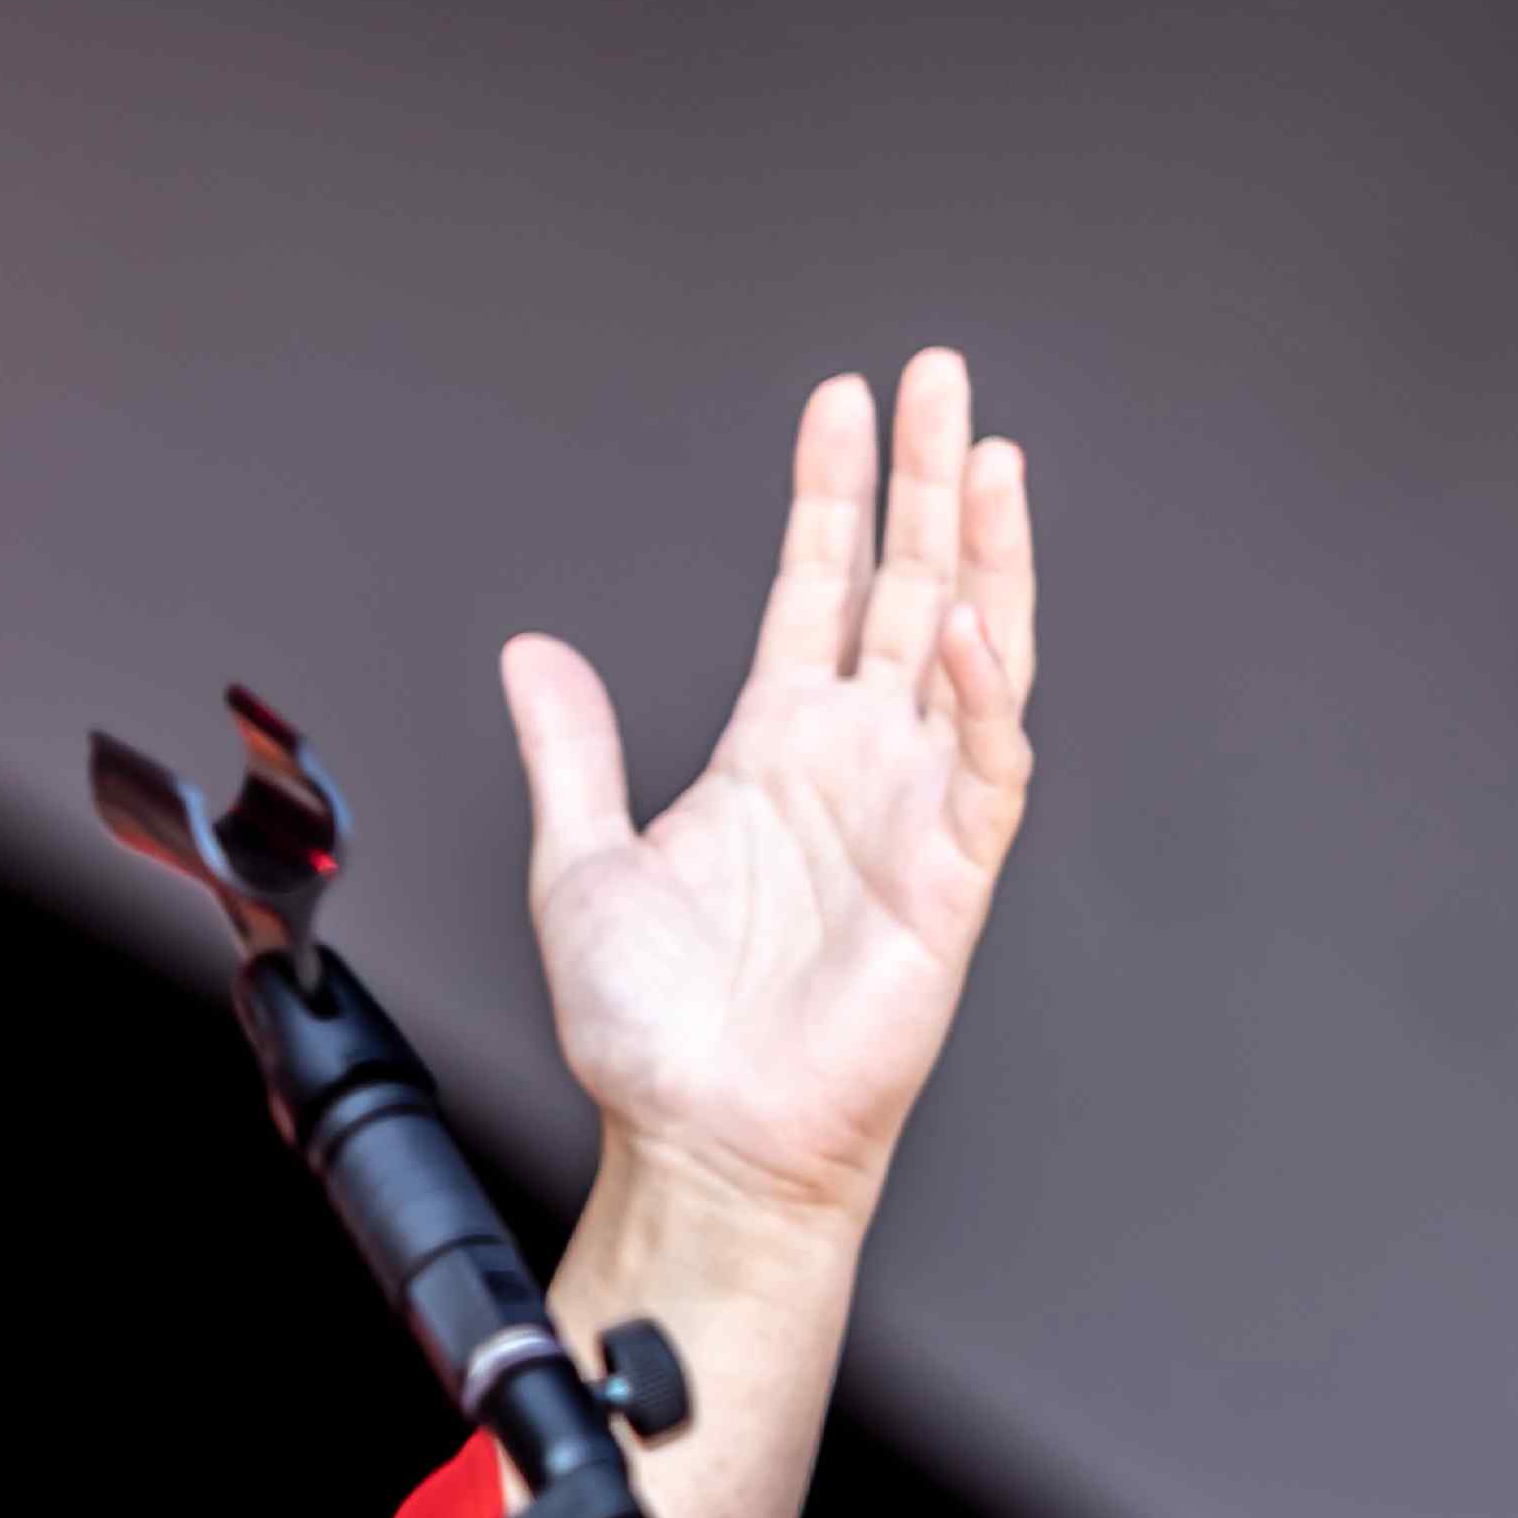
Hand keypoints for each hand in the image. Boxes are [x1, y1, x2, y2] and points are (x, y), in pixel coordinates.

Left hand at [499, 345, 1038, 1241]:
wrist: (697, 1142)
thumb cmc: (654, 1035)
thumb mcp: (578, 863)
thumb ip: (568, 750)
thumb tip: (531, 655)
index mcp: (775, 751)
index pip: (820, 591)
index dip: (833, 497)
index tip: (840, 405)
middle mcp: (855, 764)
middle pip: (909, 588)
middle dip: (927, 484)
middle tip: (939, 376)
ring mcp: (910, 811)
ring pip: (971, 652)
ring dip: (985, 553)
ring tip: (987, 451)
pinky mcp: (948, 876)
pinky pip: (984, 766)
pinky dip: (979, 694)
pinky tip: (963, 622)